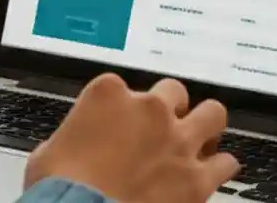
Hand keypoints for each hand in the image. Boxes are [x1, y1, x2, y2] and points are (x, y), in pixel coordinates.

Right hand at [25, 74, 238, 202]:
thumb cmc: (58, 188)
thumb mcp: (50, 151)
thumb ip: (74, 136)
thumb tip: (74, 147)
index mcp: (108, 94)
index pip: (122, 87)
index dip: (122, 108)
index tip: (118, 125)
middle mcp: (149, 109)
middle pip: (173, 92)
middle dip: (169, 109)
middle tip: (162, 129)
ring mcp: (177, 141)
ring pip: (212, 115)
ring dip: (206, 126)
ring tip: (199, 140)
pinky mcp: (196, 178)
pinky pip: (226, 163)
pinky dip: (220, 167)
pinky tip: (212, 173)